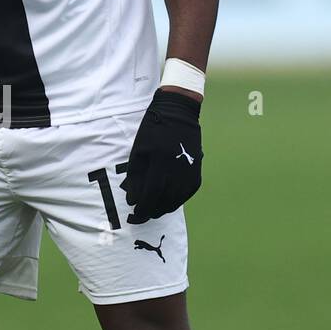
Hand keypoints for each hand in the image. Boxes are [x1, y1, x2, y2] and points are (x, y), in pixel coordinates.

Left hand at [122, 90, 202, 223]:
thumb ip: (135, 177)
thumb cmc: (153, 130)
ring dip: (162, 208)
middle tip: (141, 215)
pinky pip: (186, 194)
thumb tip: (134, 200)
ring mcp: (189, 172)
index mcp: (160, 162)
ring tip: (152, 210)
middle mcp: (177, 169)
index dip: (142, 208)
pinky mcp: (196, 172)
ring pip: (176, 200)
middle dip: (151, 211)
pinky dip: (175, 201)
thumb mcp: (138, 150)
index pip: (151, 194)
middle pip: (164, 201)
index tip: (135, 214)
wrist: (178, 113)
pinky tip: (166, 202)